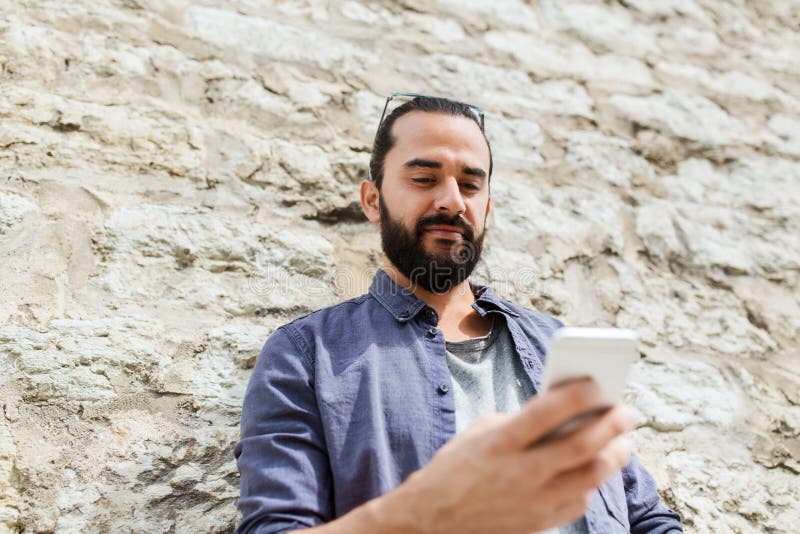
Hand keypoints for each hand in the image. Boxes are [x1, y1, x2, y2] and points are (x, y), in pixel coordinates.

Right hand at [376, 379, 635, 533]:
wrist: (433, 518)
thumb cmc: (456, 467)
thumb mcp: (481, 431)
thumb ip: (519, 421)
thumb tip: (560, 411)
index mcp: (500, 442)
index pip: (546, 412)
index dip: (576, 394)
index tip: (597, 382)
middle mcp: (519, 472)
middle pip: (580, 445)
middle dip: (611, 424)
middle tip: (626, 412)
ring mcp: (532, 501)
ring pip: (590, 476)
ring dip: (613, 455)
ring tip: (623, 442)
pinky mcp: (539, 522)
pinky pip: (579, 501)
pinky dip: (592, 483)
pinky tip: (595, 470)